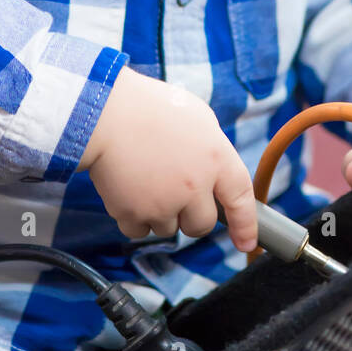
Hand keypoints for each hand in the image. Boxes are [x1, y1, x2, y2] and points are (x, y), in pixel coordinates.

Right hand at [79, 65, 259, 254]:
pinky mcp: (134, 213)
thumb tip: (215, 173)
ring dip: (159, 213)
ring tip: (144, 178)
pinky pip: (140, 231)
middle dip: (190, 215)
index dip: (245, 225)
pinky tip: (128, 189)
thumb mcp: (198, 117)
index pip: (241, 199)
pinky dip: (134, 217)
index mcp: (215, 157)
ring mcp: (164, 202)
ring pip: (169, 229)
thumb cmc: (149, 107)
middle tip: (173, 191)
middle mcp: (194, 185)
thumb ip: (212, 149)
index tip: (247, 242)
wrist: (104, 111)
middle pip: (202, 224)